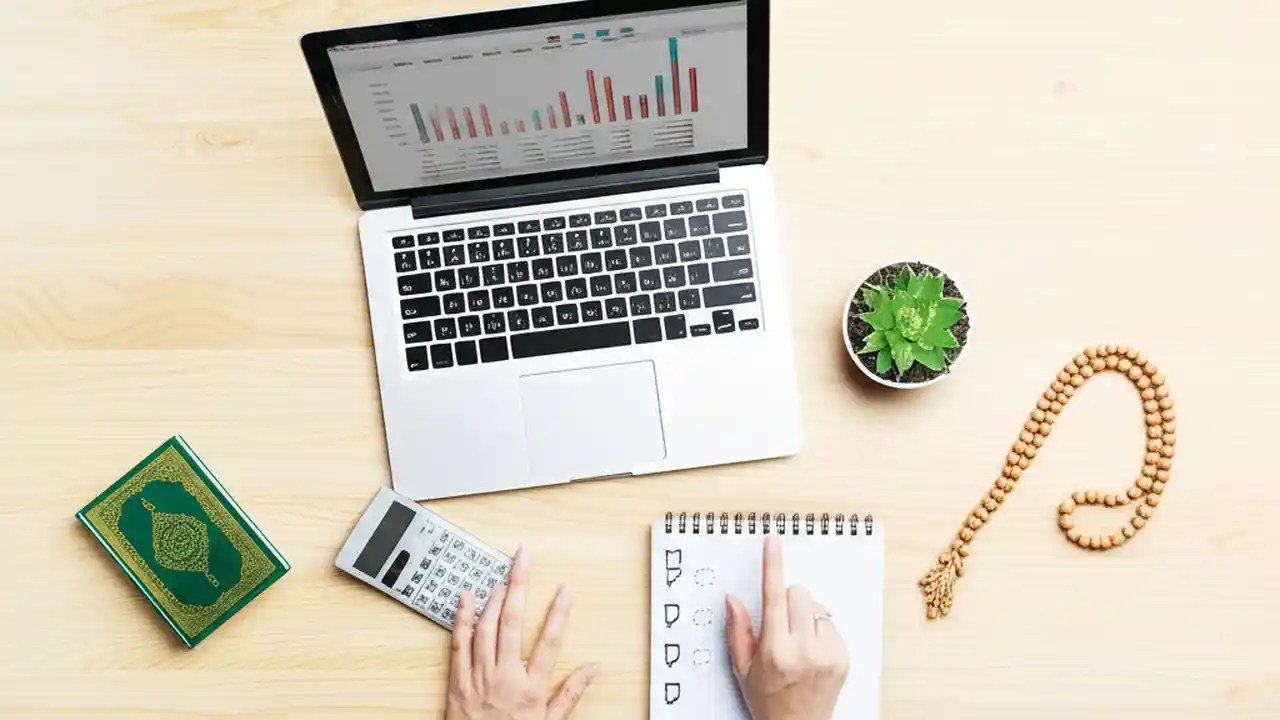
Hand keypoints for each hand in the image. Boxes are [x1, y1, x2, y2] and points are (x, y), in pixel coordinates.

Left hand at [446, 547, 598, 719]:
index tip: (564, 589)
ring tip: (503, 577)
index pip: (549, 641)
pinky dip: (461, 618)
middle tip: (523, 557)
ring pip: (485, 627)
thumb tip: (594, 669)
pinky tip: (466, 598)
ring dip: (494, 598)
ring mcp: (478, 677)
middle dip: (519, 584)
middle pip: (513, 621)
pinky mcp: (457, 682)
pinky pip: (458, 644)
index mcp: (531, 688)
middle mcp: (505, 677)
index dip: (559, 612)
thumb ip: (570, 694)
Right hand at [725, 535, 849, 719]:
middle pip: (799, 593)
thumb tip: (732, 600)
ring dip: (804, 616)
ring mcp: (827, 654)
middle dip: (788, 600)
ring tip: (797, 643)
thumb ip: (737, 631)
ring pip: (816, 606)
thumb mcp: (743, 669)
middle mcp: (803, 650)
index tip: (772, 541)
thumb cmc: (768, 700)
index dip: (772, 565)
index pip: (773, 596)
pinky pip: (830, 623)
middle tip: (781, 623)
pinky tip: (812, 653)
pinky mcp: (843, 657)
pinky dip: (819, 631)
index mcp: (775, 651)